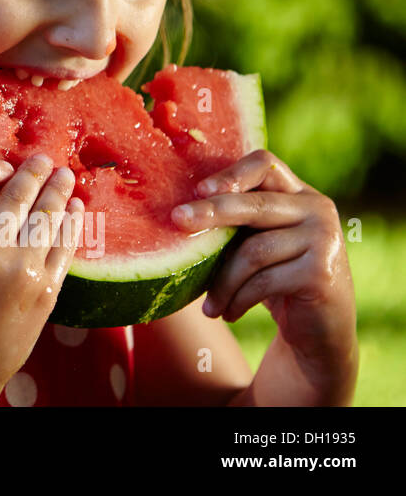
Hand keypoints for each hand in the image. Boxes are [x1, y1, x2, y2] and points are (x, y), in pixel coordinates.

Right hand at [0, 155, 81, 405]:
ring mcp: (20, 272)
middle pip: (17, 193)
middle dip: (32, 172)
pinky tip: (74, 214)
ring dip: (58, 192)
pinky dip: (71, 226)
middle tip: (42, 160)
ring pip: (47, 216)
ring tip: (65, 179)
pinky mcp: (44, 294)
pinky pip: (64, 248)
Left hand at [171, 149, 357, 404]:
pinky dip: (238, 298)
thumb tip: (173, 214)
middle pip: (255, 204)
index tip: (198, 189)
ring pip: (254, 250)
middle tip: (177, 220)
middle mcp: (317, 209)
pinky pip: (264, 280)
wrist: (319, 332)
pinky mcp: (321, 272)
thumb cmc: (275, 280)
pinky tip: (226, 313)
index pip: (265, 164)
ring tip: (207, 306)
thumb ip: (233, 224)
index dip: (231, 173)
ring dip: (222, 281)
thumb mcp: (255, 244)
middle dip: (211, 212)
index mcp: (298, 194)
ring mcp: (324, 239)